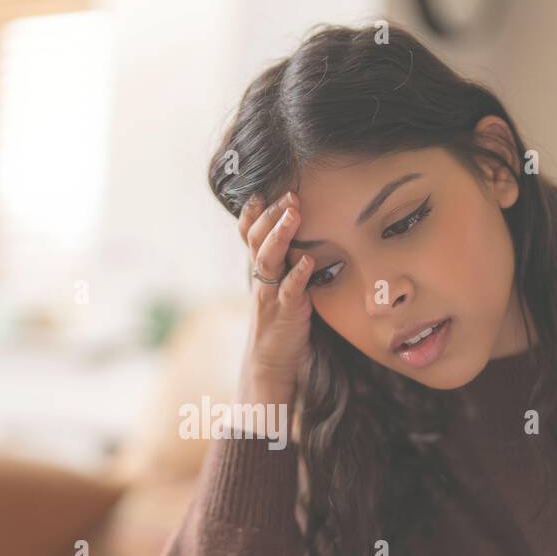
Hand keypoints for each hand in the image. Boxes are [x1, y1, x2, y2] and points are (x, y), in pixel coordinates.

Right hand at [236, 191, 314, 407]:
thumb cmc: (280, 324)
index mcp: (260, 270)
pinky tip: (307, 261)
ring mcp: (270, 295)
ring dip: (281, 235)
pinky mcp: (285, 313)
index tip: (261, 190)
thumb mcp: (278, 288)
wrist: (271, 365)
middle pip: (257, 239)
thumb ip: (285, 264)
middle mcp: (261, 279)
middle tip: (288, 194)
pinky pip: (288, 291)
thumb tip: (304, 239)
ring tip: (294, 214)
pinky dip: (298, 275)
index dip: (252, 213)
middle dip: (271, 214)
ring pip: (269, 259)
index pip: (249, 235)